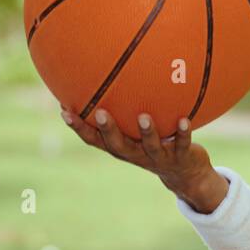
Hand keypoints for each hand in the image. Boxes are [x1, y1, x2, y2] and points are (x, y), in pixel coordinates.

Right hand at [60, 107, 225, 210]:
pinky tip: (184, 119)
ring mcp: (158, 157)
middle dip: (107, 129)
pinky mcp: (180, 157)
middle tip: (99, 113)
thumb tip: (110, 75)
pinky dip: (183, 133)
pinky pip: (182, 144)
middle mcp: (136, 154)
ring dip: (146, 132)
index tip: (64, 110)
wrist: (185, 175)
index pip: (94, 139)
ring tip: (143, 116)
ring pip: (150, 146)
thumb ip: (124, 112)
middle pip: (118, 145)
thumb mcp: (137, 131)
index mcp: (122, 147)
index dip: (78, 127)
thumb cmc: (155, 144)